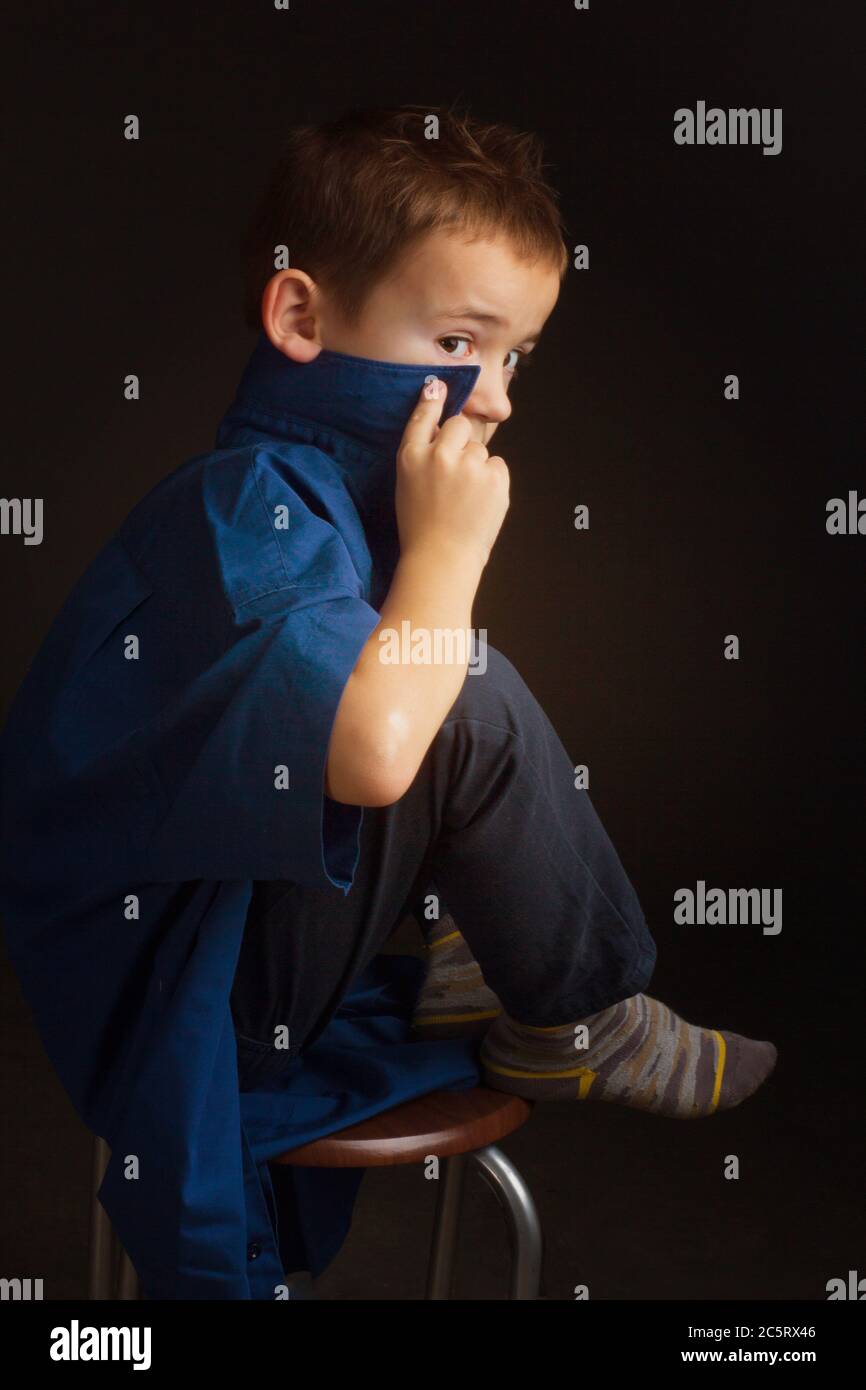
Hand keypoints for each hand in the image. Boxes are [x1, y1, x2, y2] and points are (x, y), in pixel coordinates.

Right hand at [394, 377, 509, 571]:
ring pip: (480, 449)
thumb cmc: (421, 525)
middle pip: (460, 425)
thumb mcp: (408, 483)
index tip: (440, 387)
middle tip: (456, 475)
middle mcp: (439, 454)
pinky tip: (480, 502)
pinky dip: (493, 481)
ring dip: (476, 466)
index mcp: (411, 456)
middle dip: (461, 442)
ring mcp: (469, 465)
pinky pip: (498, 466)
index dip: (433, 399)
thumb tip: (436, 406)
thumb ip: (421, 449)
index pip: (423, 416)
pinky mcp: (494, 478)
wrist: (442, 558)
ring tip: (465, 498)